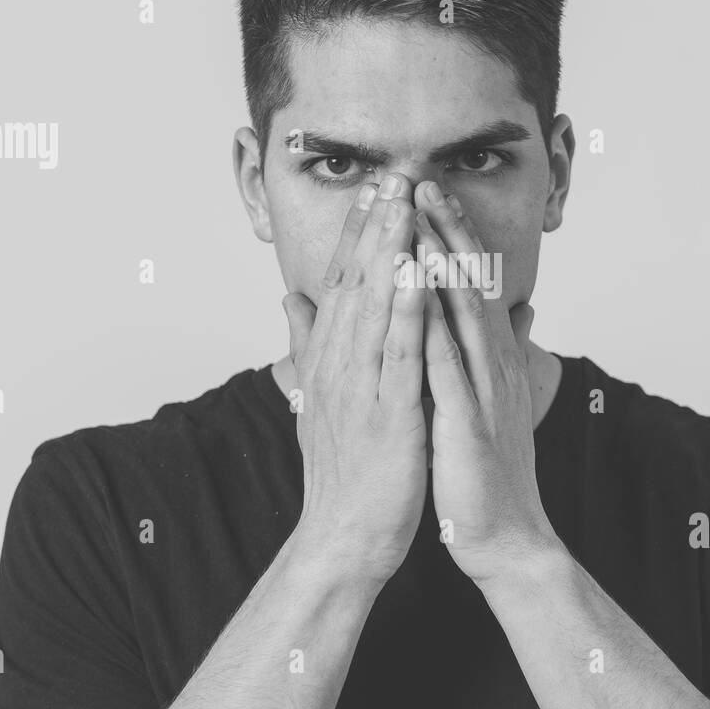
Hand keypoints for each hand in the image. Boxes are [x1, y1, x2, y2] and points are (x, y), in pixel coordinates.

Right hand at [283, 173, 427, 582]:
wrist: (344, 535)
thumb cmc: (340, 468)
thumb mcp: (317, 396)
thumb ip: (305, 343)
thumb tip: (291, 298)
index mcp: (331, 357)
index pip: (343, 282)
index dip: (357, 233)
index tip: (373, 188)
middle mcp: (340, 362)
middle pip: (356, 282)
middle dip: (374, 225)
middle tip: (389, 173)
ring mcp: (362, 386)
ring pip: (375, 307)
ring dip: (389, 251)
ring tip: (401, 203)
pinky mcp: (388, 412)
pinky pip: (400, 353)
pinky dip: (409, 311)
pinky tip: (419, 272)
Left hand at [412, 181, 562, 583]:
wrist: (503, 533)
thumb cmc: (485, 466)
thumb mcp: (489, 397)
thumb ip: (496, 351)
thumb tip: (517, 310)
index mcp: (487, 357)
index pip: (467, 284)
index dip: (447, 236)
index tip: (422, 192)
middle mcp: (490, 363)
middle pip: (468, 283)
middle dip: (444, 229)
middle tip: (420, 179)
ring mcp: (481, 389)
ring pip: (462, 313)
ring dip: (442, 261)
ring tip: (421, 215)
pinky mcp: (467, 421)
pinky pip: (448, 366)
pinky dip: (433, 325)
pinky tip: (418, 295)